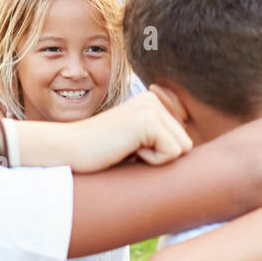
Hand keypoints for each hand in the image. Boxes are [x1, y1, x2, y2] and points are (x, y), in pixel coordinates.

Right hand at [71, 85, 192, 173]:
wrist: (69, 150)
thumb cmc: (99, 154)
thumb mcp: (135, 145)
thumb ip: (159, 143)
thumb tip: (192, 160)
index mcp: (153, 103)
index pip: (182, 141)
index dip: (160, 155)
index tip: (131, 150)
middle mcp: (154, 99)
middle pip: (186, 145)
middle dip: (160, 157)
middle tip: (127, 151)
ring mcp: (151, 107)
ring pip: (182, 149)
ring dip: (155, 159)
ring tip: (127, 150)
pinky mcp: (147, 120)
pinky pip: (172, 154)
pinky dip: (150, 161)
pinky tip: (125, 150)